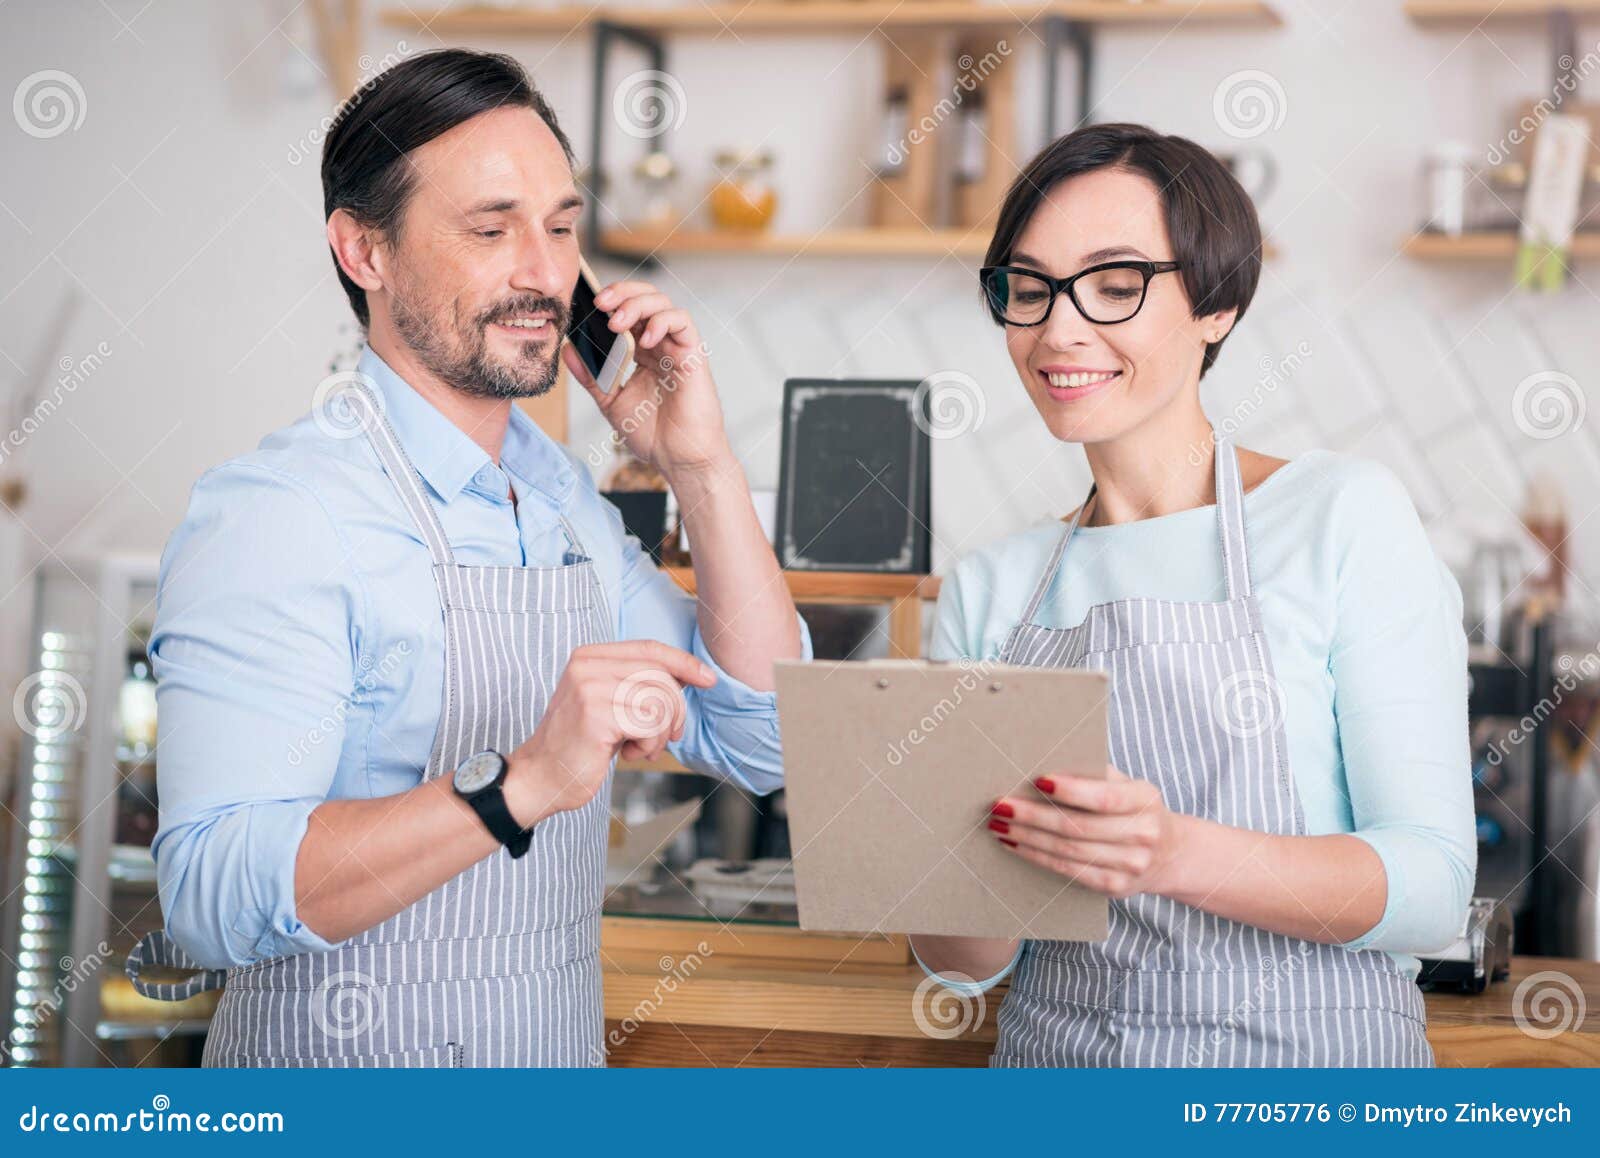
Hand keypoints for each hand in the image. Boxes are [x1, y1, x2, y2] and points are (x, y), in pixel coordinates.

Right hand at [504, 641, 716, 824]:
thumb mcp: (611, 703)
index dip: (684, 662)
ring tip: (640, 747)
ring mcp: (590, 688)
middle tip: (666, 736)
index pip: (650, 648)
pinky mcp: (596, 714)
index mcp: (589, 656)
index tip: (708, 679)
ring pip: (659, 701)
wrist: (542, 777)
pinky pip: (650, 723)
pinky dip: (649, 744)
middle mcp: (587, 666)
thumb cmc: (582, 744)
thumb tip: (689, 674)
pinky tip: (628, 754)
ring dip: (660, 734)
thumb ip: (639, 683)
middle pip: (661, 675)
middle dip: (675, 710)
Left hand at [561, 279, 731, 478]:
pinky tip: (645, 338)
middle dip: (622, 293)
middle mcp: (660, 346)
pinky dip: (662, 321)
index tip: (588, 305)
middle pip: (646, 298)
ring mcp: (677, 348)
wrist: (677, 459)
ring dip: (637, 305)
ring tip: (616, 322)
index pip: (628, 311)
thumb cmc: (653, 435)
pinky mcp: (693, 355)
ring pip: (663, 304)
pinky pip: (682, 322)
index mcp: (642, 353)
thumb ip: (590, 376)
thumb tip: (568, 349)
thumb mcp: (611, 402)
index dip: (611, 300)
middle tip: (600, 303)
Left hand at [988, 765, 1192, 899]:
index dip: (1071, 790)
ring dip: (1027, 837)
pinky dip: (1036, 856)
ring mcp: (1131, 865)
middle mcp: (1142, 835)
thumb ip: (1096, 775)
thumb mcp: (1128, 785)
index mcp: (1144, 800)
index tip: (1037, 779)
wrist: (1170, 853)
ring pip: (1068, 852)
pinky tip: (1015, 844)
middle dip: (1032, 816)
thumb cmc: (1135, 809)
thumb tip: (1043, 762)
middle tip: (999, 805)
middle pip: (1078, 827)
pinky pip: (1068, 872)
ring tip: (999, 824)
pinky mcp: (1114, 887)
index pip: (1104, 797)